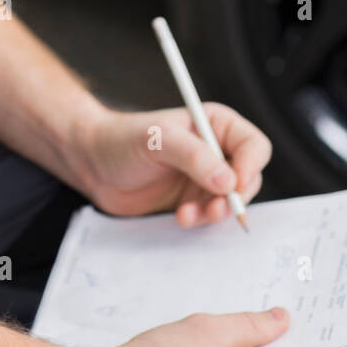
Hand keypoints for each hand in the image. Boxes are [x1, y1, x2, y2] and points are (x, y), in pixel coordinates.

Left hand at [78, 102, 271, 223]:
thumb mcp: (158, 140)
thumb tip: (228, 182)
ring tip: (191, 215)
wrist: (92, 164)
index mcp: (215, 125)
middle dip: (236, 197)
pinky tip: (181, 217)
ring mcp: (204, 177)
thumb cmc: (122, 140)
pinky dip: (201, 220)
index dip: (251, 166)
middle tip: (216, 208)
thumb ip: (194, 157)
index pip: (253, 145)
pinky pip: (210, 215)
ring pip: (231, 201)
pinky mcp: (191, 199)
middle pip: (249, 177)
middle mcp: (215, 151)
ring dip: (216, 213)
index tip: (235, 186)